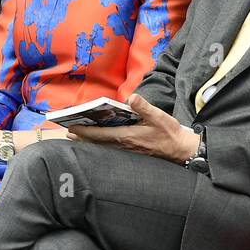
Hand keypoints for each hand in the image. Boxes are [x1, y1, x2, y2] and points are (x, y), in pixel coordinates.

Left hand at [68, 93, 198, 163]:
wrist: (181, 150)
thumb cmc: (170, 133)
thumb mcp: (159, 116)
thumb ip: (144, 107)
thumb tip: (131, 98)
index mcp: (127, 137)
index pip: (100, 134)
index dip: (85, 131)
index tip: (71, 129)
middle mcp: (124, 146)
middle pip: (98, 142)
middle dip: (83, 137)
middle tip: (67, 133)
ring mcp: (127, 151)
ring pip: (103, 146)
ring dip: (90, 141)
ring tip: (77, 137)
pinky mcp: (132, 152)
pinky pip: (111, 149)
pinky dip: (101, 144)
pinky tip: (97, 142)